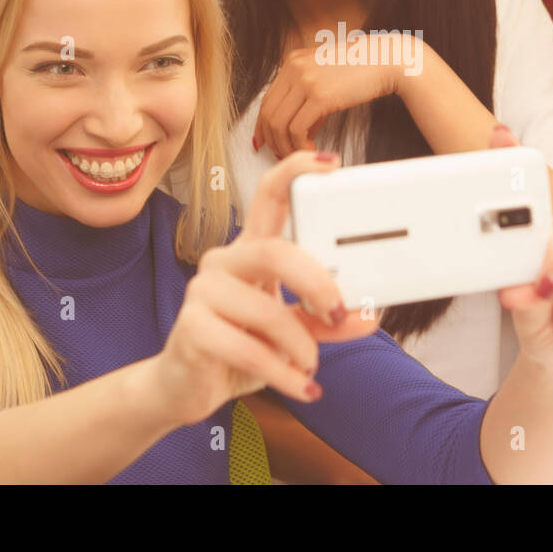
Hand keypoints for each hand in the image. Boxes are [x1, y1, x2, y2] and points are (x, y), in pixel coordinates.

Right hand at [154, 150, 378, 426]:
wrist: (184, 388)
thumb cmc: (239, 348)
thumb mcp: (293, 332)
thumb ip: (327, 321)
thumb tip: (367, 314)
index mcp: (249, 251)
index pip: (268, 195)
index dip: (297, 170)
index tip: (332, 163)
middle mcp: (223, 262)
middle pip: (275, 251)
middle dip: (316, 283)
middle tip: (339, 311)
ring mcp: (202, 292)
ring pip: (267, 310)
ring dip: (301, 346)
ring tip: (310, 365)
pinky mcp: (191, 329)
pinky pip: (250, 350)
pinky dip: (284, 374)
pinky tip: (301, 386)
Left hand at [254, 47, 400, 157]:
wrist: (386, 60)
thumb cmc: (362, 69)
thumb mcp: (326, 77)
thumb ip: (308, 98)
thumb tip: (300, 130)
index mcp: (292, 62)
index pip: (267, 99)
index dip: (263, 125)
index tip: (265, 141)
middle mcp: (294, 68)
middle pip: (268, 113)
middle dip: (272, 139)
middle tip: (282, 154)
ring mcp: (305, 81)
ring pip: (278, 123)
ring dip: (285, 145)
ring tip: (299, 153)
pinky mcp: (319, 95)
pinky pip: (296, 128)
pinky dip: (299, 144)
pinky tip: (312, 148)